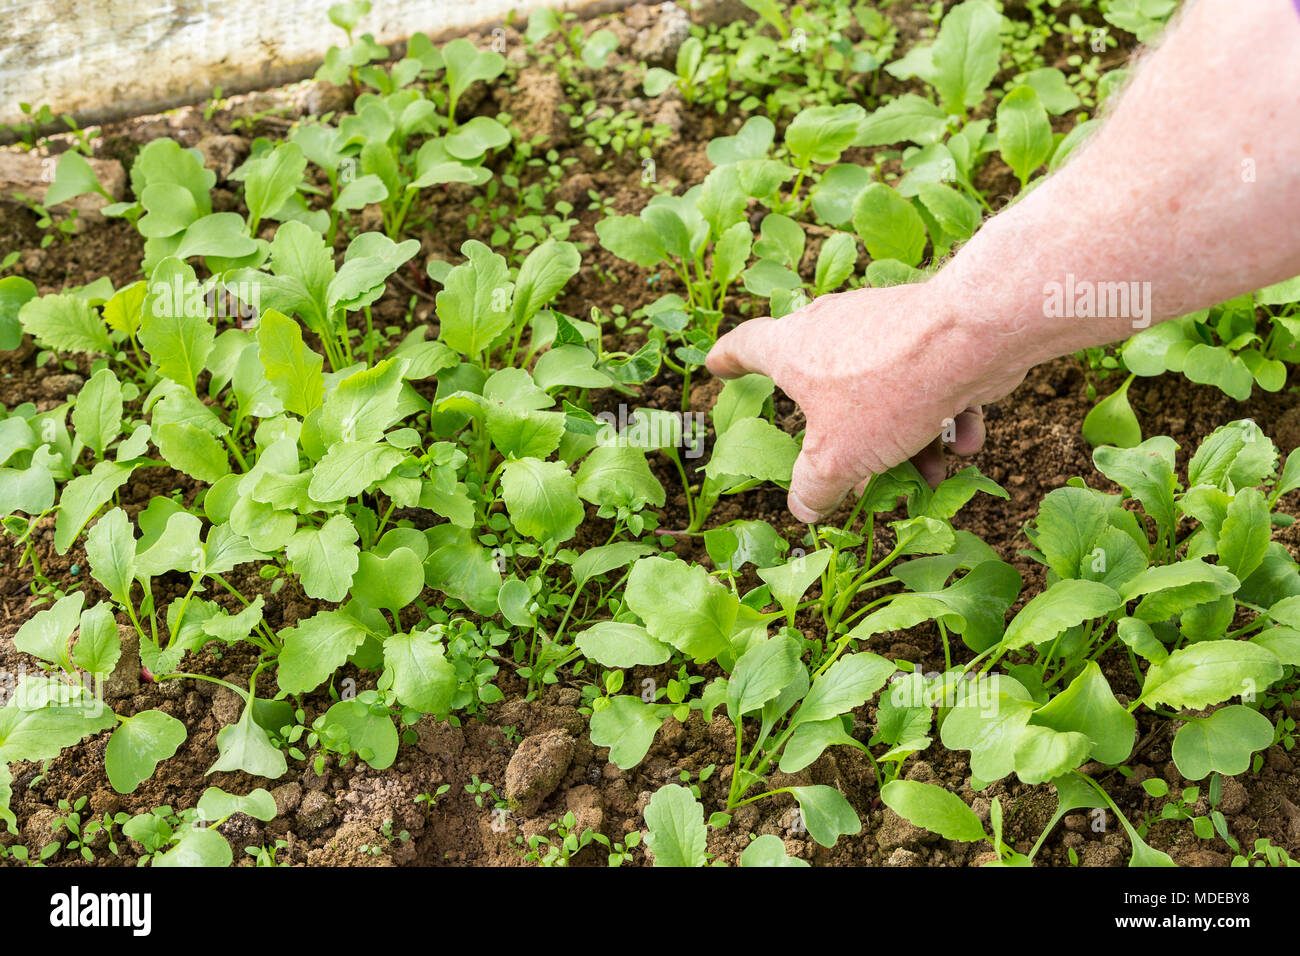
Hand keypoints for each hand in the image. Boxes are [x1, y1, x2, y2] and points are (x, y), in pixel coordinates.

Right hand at [705, 282, 1027, 522]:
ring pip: (882, 389)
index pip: (745, 346)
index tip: (717, 365)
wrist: (971, 337)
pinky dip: (943, 414)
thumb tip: (803, 509)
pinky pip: (927, 381)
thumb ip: (813, 487)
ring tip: (926, 472)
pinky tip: (965, 443)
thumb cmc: (885, 392)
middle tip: (849, 462)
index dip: (727, 360)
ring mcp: (882, 325)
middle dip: (839, 428)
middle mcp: (832, 326)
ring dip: (903, 435)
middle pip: (821, 379)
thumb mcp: (836, 458)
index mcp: (793, 347)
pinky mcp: (930, 333)